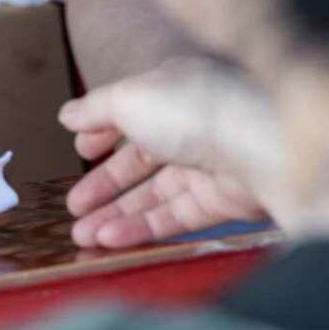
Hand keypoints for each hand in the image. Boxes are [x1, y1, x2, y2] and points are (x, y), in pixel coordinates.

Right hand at [59, 57, 281, 248]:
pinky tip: (110, 238)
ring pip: (154, 194)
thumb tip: (67, 115)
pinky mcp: (223, 202)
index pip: (132, 113)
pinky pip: (175, 217)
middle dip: (103, 185)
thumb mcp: (130, 96)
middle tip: (74, 206)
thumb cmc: (195, 109)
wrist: (261, 147)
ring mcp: (208, 166)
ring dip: (116, 214)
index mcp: (172, 92)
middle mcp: (191, 128)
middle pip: (140, 161)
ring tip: (82, 233)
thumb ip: (95, 108)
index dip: (103, 132)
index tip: (80, 150)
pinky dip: (141, 228)